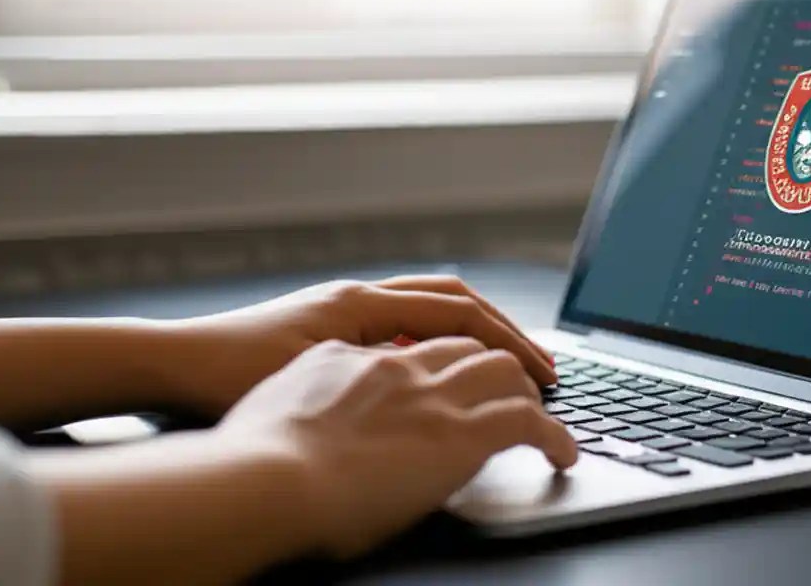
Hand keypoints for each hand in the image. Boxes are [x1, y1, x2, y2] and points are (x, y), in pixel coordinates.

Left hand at [166, 275, 556, 416]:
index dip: (507, 341)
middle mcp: (357, 295)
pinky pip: (400, 326)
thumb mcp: (317, 375)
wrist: (172, 365)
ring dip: (469, 332)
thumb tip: (440, 378)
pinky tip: (437, 376)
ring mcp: (343, 307)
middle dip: (501, 329)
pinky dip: (433, 343)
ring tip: (500, 365)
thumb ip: (381, 373)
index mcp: (362, 302)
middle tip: (537, 364)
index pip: (458, 312)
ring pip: (427, 307)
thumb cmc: (230, 373)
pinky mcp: (330, 326)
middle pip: (452, 297)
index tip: (540, 370)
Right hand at [217, 338, 577, 558]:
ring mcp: (429, 393)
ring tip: (546, 407)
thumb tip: (328, 409)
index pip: (413, 331)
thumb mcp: (276, 401)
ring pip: (501, 367)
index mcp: (345, 350)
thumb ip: (314, 391)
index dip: (446, 344)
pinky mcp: (458, 433)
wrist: (260, 479)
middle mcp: (395, 362)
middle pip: (466, 336)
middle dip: (499, 354)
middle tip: (521, 378)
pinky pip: (526, 420)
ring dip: (527, 385)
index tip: (462, 359)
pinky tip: (561, 451)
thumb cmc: (249, 457)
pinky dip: (552, 433)